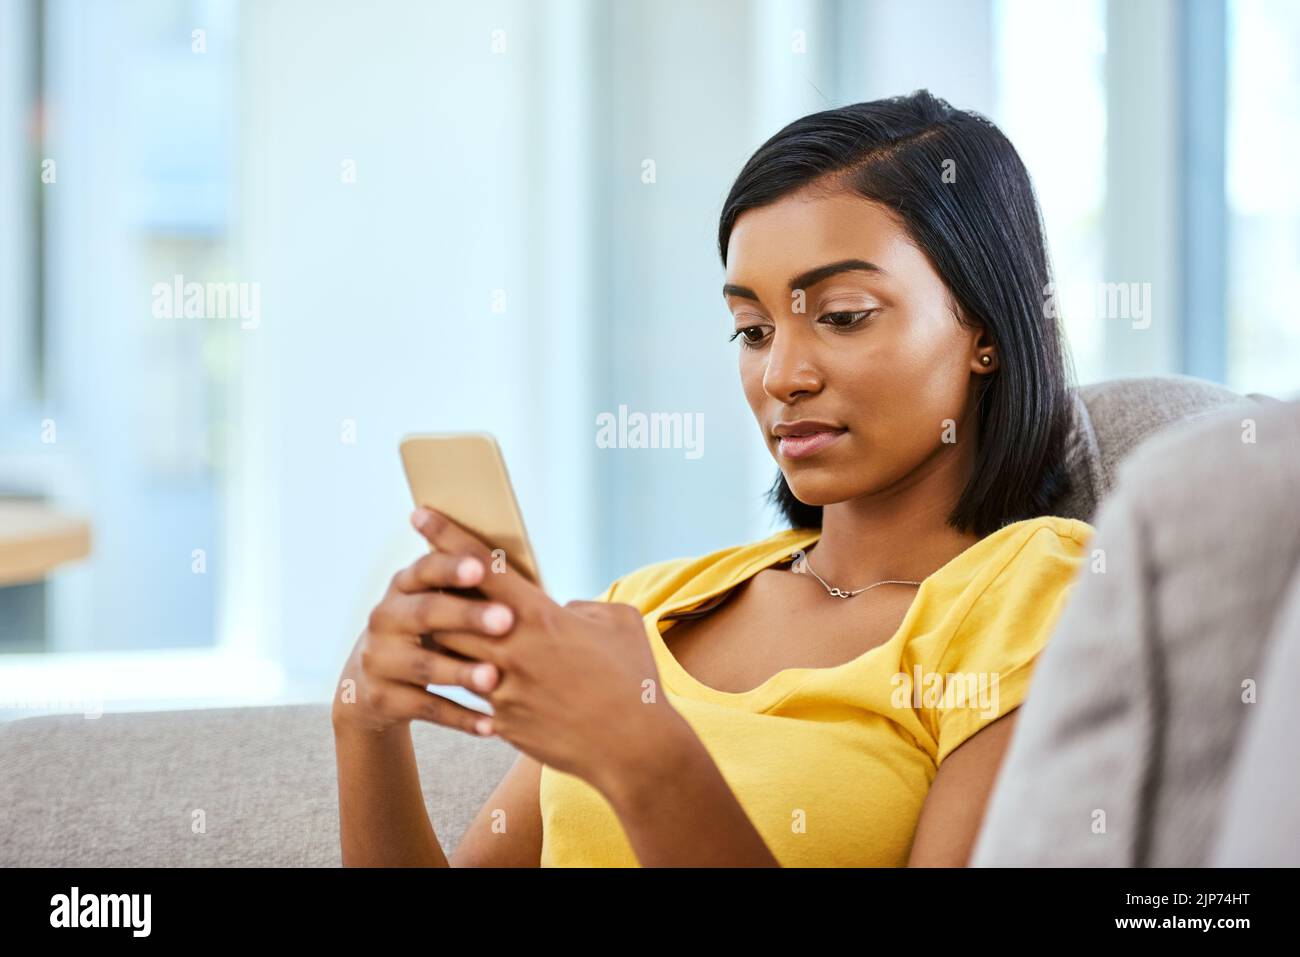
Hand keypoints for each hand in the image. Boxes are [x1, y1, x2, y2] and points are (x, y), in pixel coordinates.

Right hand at [332, 516, 521, 736]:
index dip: (451, 567)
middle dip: (467, 616)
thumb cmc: (430, 631)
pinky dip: (460, 717)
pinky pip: (426, 708)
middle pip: (426, 613)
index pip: (427, 568)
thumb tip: (528, 576)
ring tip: (494, 677)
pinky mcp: (383, 698)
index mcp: (404, 585)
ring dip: (462, 672)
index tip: (480, 567)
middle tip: (506, 620)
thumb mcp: (436, 604)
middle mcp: (385, 617)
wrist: (372, 682)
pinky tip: (490, 725)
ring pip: (424, 665)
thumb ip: (468, 590)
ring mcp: (379, 659)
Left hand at [408, 506, 685, 797]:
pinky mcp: (502, 722)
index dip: (445, 537)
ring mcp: (503, 688)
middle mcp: (512, 648)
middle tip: (421, 577)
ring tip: (438, 627)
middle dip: (434, 591)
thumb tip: (565, 608)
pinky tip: (471, 681)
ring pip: (450, 653)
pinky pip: (470, 697)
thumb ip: (585, 606)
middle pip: (449, 610)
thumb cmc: (632, 680)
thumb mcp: (617, 624)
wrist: (633, 748)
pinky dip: (468, 683)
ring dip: (442, 638)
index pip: (479, 566)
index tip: (419, 514)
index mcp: (539, 615)